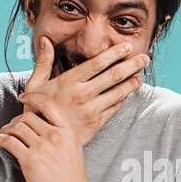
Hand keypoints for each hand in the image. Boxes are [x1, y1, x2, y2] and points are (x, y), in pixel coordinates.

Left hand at [0, 93, 91, 181]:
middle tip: (10, 128)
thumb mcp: (74, 149)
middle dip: (15, 121)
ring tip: (2, 136)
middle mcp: (55, 135)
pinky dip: (0, 140)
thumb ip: (61, 135)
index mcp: (68, 131)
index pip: (48, 105)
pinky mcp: (30, 160)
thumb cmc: (72, 179)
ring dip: (5, 130)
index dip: (32, 97)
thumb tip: (42, 126)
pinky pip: (9, 142)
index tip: (23, 98)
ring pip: (16, 128)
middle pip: (27, 117)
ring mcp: (42, 147)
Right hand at [19, 34, 148, 144]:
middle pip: (114, 76)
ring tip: (140, 75)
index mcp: (70, 81)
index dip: (116, 53)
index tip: (128, 46)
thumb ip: (43, 62)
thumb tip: (44, 40)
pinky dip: (124, 99)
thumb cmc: (36, 110)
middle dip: (132, 65)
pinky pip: (115, 108)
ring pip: (118, 93)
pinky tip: (129, 92)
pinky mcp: (96, 123)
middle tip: (145, 58)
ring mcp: (91, 110)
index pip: (98, 63)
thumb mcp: (35, 85)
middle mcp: (83, 94)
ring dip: (132, 82)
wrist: (41, 140)